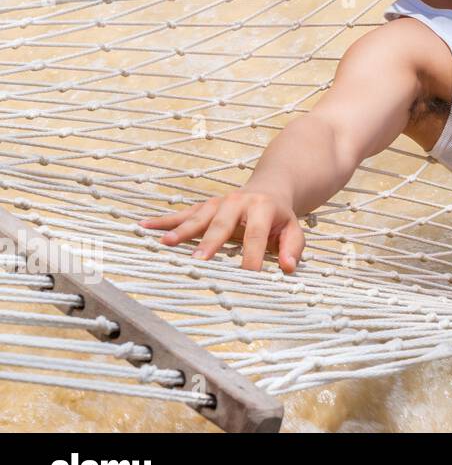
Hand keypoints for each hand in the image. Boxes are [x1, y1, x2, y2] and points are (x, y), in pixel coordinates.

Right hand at [138, 189, 304, 272]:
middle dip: (210, 242)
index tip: (247, 275)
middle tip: (199, 260)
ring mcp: (218, 203)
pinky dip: (163, 221)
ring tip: (165, 243)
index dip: (252, 254)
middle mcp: (237, 202)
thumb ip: (293, 248)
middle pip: (222, 223)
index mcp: (263, 208)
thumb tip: (288, 268)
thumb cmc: (280, 217)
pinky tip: (144, 226)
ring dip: (181, 230)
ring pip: (198, 217)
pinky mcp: (204, 207)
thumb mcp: (293, 229)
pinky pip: (182, 214)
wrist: (269, 189)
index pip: (256, 234)